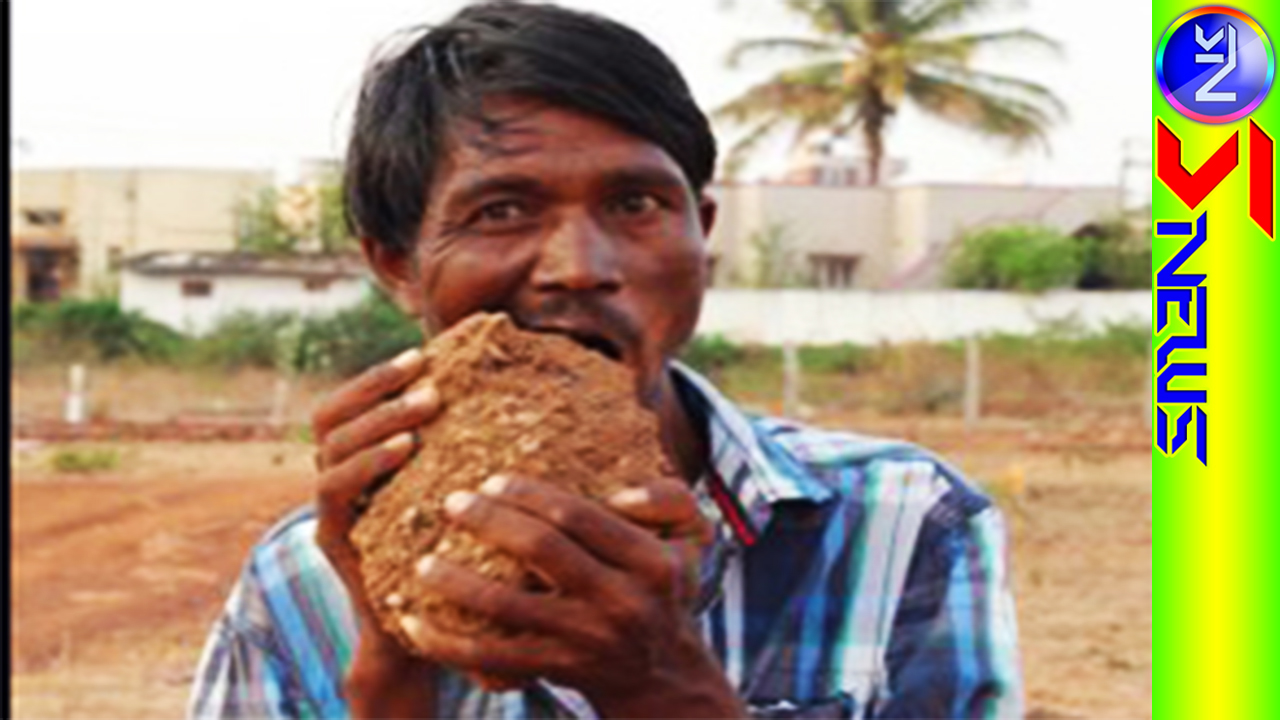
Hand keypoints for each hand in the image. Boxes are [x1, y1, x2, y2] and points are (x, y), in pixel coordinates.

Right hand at [311, 347, 442, 717]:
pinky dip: (367, 464)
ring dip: (377, 420)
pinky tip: (405, 450)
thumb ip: (465, 450)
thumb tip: (518, 397)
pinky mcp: (332, 541)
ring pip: (331, 448)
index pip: (349, 404)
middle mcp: (338, 482)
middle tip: (424, 374)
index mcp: (361, 464)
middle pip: (331, 417)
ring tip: (425, 405)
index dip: (376, 376)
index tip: (422, 354)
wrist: (434, 630)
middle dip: (375, 388)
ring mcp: (330, 511)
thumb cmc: (461, 555)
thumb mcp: (459, 492)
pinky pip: (335, 492)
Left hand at [400, 475, 744, 718]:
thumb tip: (618, 492)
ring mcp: (586, 640)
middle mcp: (620, 601)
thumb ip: (670, 499)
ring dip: (457, 583)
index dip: (530, 494)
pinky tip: (412, 620)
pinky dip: (447, 642)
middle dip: (490, 521)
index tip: (490, 480)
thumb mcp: (690, 542)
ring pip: (508, 607)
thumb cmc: (663, 592)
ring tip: (421, 561)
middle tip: (450, 502)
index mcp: (650, 562)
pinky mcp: (557, 671)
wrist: (663, 677)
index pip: (580, 516)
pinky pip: (492, 657)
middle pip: (541, 551)